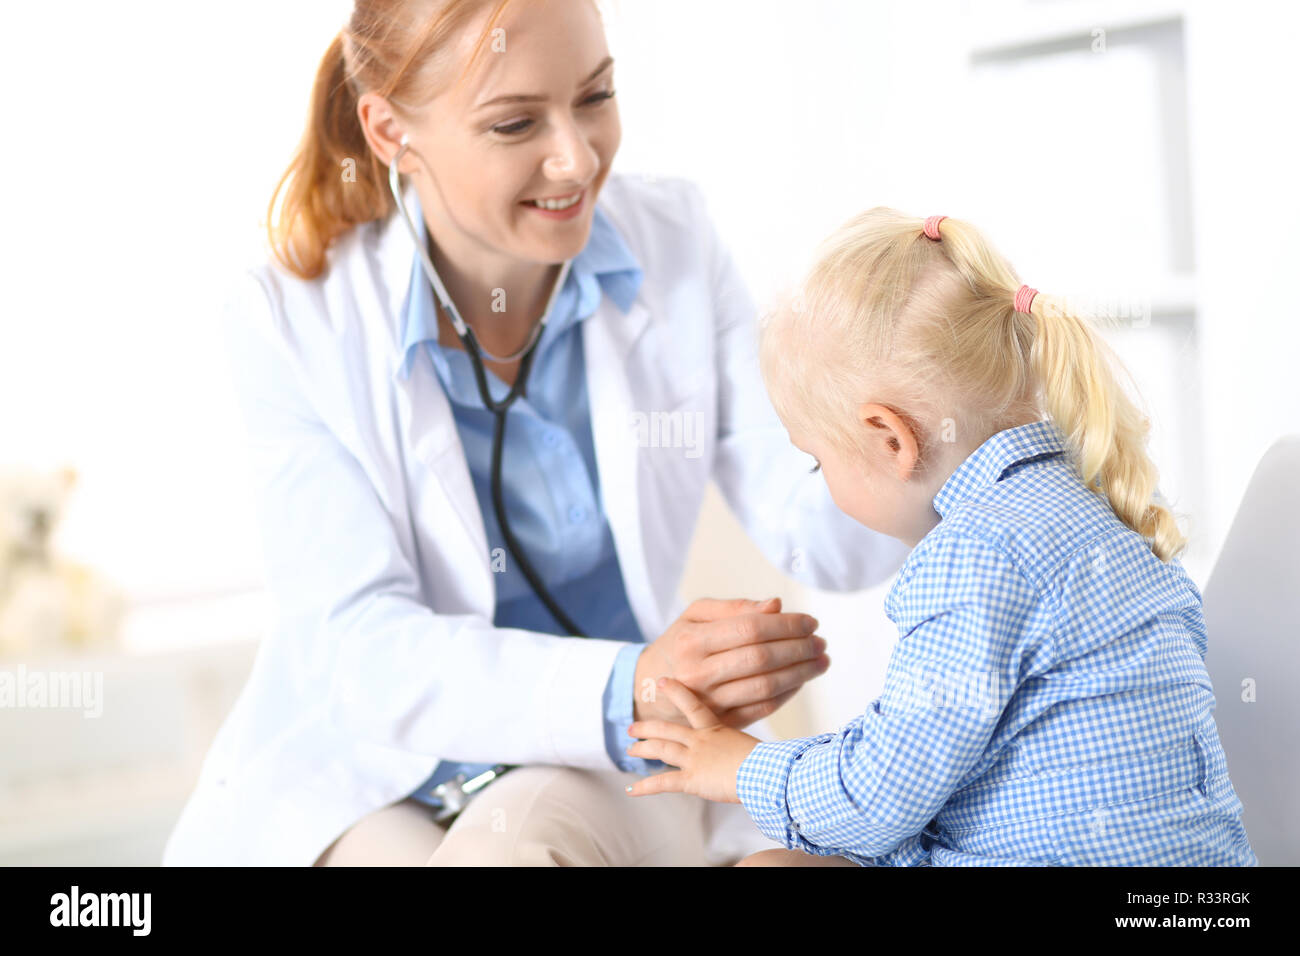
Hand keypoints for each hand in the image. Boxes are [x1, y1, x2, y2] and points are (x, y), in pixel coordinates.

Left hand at [624, 677, 760, 803]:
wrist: (765, 773)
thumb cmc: (766, 761)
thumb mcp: (750, 745)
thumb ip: (740, 745)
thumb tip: (748, 751)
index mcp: (716, 729)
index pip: (693, 704)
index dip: (677, 692)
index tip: (664, 681)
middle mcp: (700, 741)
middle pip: (667, 729)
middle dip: (647, 727)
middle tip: (632, 728)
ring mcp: (694, 759)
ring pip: (661, 749)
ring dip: (643, 749)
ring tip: (629, 750)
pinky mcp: (692, 780)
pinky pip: (662, 782)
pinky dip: (644, 787)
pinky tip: (631, 790)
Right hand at [633, 596, 828, 728]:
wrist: (646, 689)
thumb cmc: (679, 644)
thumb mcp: (695, 616)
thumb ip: (735, 608)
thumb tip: (776, 605)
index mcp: (692, 641)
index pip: (750, 629)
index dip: (786, 624)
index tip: (811, 621)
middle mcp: (698, 674)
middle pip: (761, 659)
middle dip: (799, 648)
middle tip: (820, 642)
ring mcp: (708, 703)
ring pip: (765, 686)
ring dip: (801, 673)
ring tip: (820, 661)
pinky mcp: (719, 723)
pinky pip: (762, 708)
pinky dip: (788, 694)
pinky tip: (801, 680)